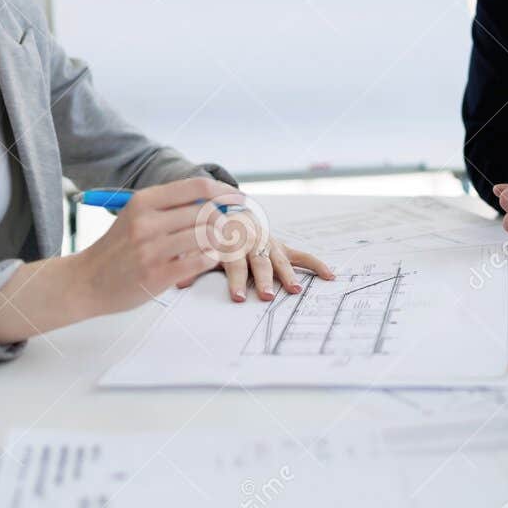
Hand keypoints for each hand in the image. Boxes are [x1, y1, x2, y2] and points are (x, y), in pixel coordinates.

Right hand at [73, 177, 248, 312]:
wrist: (86, 281)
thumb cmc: (117, 249)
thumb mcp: (135, 216)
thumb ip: (169, 207)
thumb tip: (215, 201)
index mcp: (143, 202)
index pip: (196, 187)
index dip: (223, 191)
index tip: (238, 198)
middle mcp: (147, 222)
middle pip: (206, 212)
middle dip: (224, 220)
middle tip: (230, 229)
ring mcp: (152, 249)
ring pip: (207, 236)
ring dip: (220, 241)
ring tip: (218, 245)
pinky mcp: (158, 275)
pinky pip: (201, 262)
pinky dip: (211, 259)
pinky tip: (207, 259)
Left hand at [177, 230, 333, 302]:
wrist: (228, 209)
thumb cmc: (212, 235)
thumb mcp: (199, 247)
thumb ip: (191, 265)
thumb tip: (177, 284)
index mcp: (230, 240)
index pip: (232, 261)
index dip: (234, 279)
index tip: (236, 298)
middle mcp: (252, 241)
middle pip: (257, 261)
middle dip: (262, 279)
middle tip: (265, 296)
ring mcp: (269, 243)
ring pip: (278, 258)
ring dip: (286, 274)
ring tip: (294, 290)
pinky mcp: (281, 246)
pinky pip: (302, 255)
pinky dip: (316, 264)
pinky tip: (330, 276)